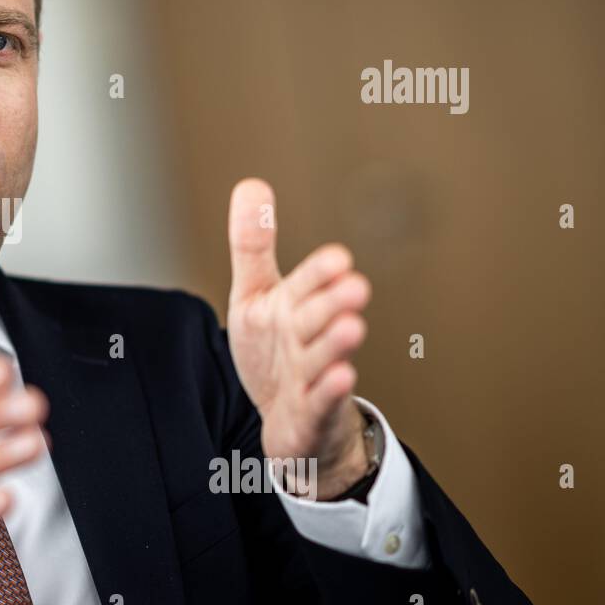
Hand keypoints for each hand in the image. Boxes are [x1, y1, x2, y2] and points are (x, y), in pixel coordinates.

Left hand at [225, 178, 372, 498]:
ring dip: (337, 342)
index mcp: (296, 306)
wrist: (289, 419)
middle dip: (333, 300)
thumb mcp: (255, 296)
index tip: (338, 257)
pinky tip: (341, 377)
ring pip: (324, 357)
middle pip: (318, 317)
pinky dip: (329, 390)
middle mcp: (309, 337)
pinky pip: (319, 402)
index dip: (320, 272)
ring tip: (352, 325)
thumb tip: (251, 185)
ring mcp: (312, 376)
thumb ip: (254, 245)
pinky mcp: (310, 414)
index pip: (309, 283)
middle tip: (353, 284)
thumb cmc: (275, 351)